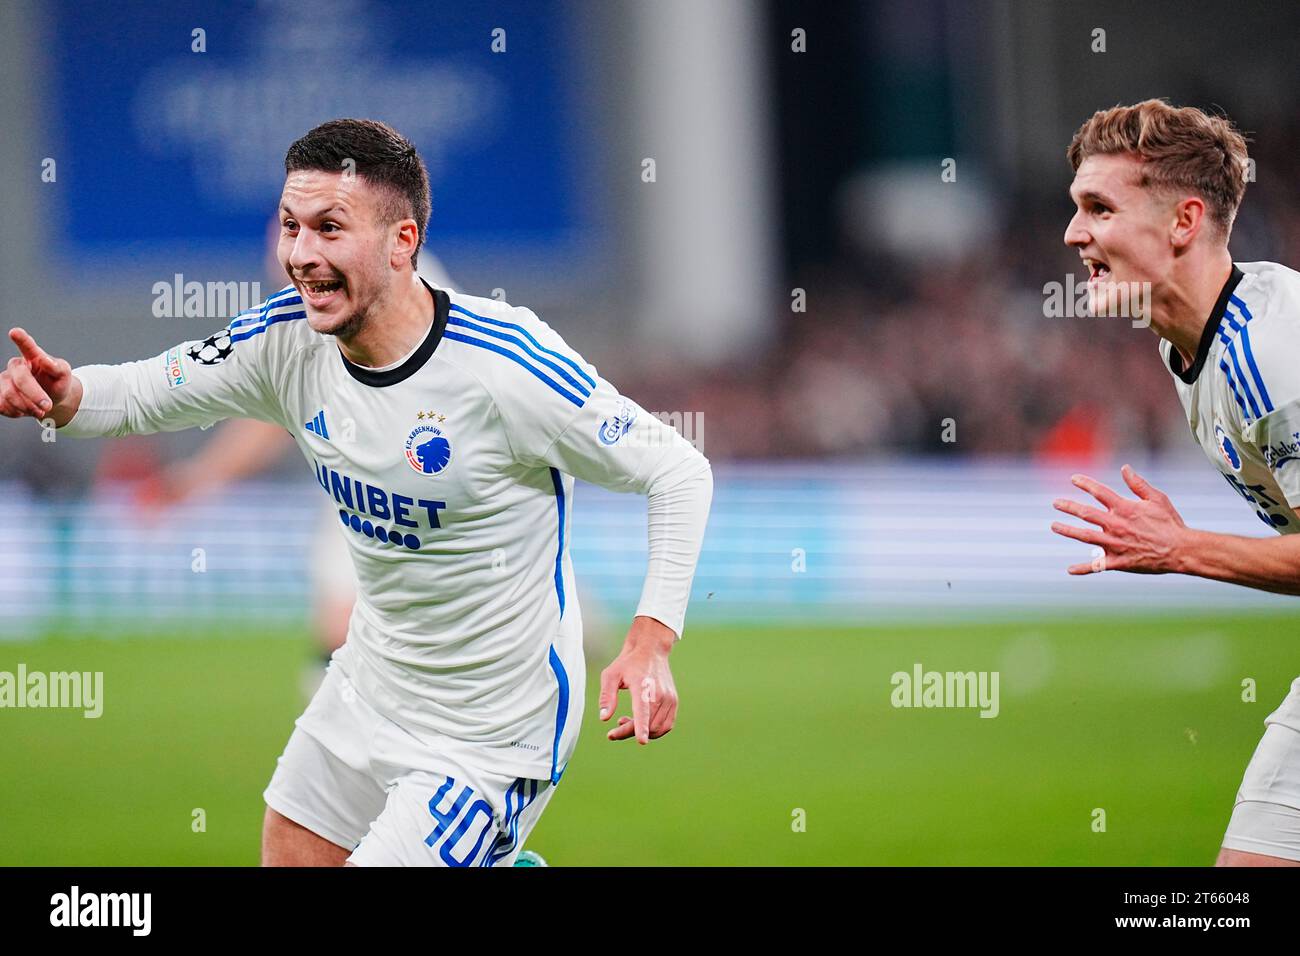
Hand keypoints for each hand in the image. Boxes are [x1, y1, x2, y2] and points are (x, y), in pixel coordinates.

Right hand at [1, 328, 74, 420]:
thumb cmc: (57, 382)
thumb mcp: (64, 374)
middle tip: (48, 405)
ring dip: (27, 406)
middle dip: (35, 395)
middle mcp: (16, 366)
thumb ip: (58, 366)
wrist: (52, 400)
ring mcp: (5, 380)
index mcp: (33, 356)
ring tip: (41, 410)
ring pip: (8, 394)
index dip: (21, 339)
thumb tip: (45, 359)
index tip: (15, 332)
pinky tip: (26, 410)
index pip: (27, 346)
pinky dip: (17, 412)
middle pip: (20, 379)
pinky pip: (2, 405)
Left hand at [598, 616, 677, 743]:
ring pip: (657, 728)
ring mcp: (670, 698)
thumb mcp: (610, 675)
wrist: (651, 650)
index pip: (643, 710)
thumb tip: (604, 718)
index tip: (641, 741)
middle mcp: (660, 693)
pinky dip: (653, 730)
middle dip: (629, 733)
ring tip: (625, 722)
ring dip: (641, 732)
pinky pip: (666, 726)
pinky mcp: (674, 702)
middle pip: (647, 724)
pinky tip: (640, 722)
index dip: (641, 727)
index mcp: (642, 685)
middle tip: (613, 732)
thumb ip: (606, 696)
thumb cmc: (627, 663)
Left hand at [1051, 464, 1189, 573]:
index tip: (1073, 479)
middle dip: (1068, 507)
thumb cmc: (1170, 523)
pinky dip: (1083, 568)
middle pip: (1086, 513)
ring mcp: (1115, 544)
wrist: (1181, 550)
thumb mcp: (1157, 499)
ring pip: (1085, 536)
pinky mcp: (1119, 561)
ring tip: (1054, 526)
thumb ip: (1138, 484)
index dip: (1085, 484)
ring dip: (1068, 531)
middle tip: (1056, 503)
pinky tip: (1069, 570)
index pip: (1099, 492)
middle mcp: (1116, 525)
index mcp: (1125, 508)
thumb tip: (1124, 468)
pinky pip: (1097, 566)